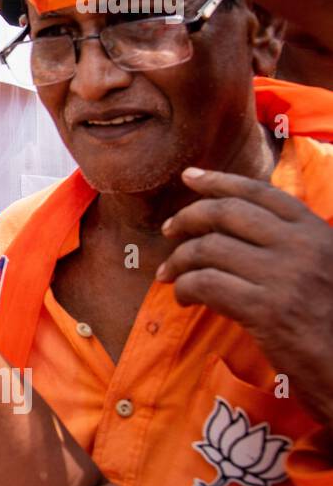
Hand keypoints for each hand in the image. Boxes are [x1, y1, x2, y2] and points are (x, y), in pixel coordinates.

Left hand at [159, 166, 332, 426]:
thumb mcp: (326, 270)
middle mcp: (303, 246)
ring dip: (179, 260)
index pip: (261, 192)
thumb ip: (293, 246)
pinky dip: (186, 289)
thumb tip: (238, 230)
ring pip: (209, 249)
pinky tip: (184, 299)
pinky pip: (206, 284)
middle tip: (168, 231)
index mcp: (319, 232)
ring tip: (169, 274)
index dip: (219, 181)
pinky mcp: (266, 309)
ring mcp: (285, 276)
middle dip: (188, 218)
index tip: (189, 176)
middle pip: (226, 213)